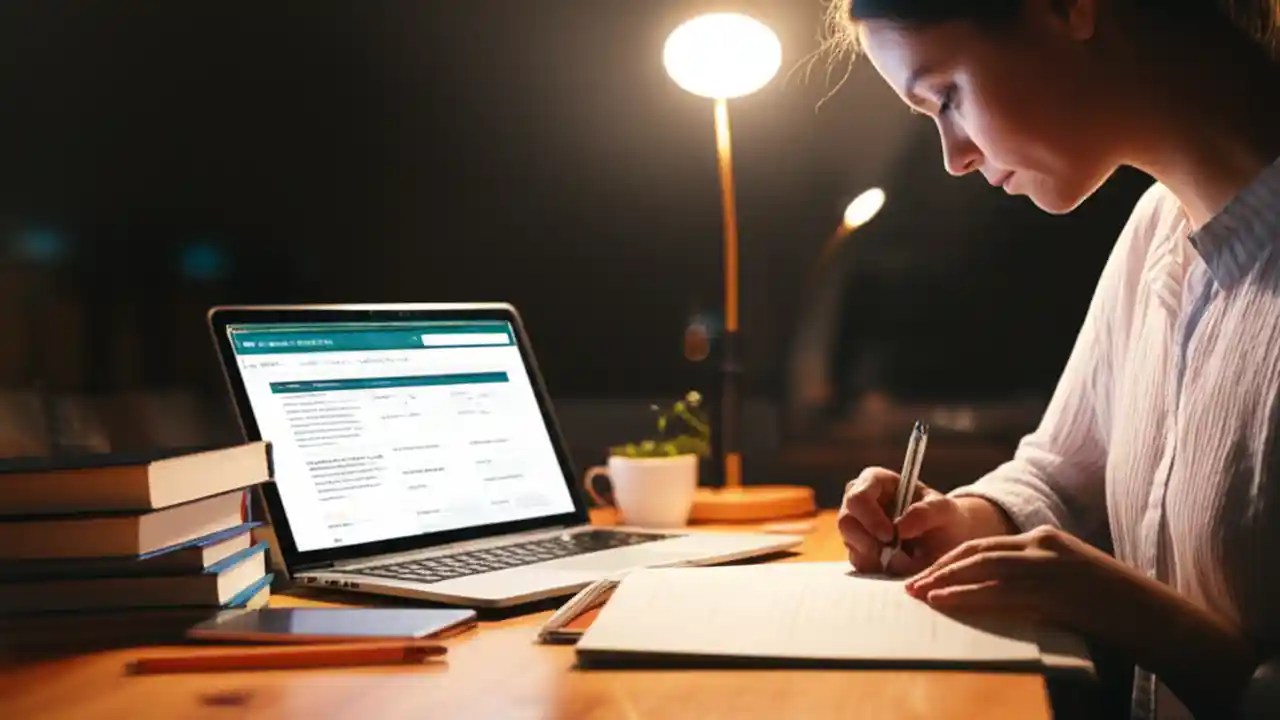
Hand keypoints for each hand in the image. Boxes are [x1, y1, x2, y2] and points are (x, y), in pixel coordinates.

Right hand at [837, 466, 975, 574]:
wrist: (947, 540)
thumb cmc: (944, 517)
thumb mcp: (944, 510)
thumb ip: (926, 513)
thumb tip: (900, 528)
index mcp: (875, 481)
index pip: (858, 496)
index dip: (869, 516)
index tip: (890, 535)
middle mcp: (859, 502)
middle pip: (846, 522)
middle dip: (869, 542)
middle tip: (895, 554)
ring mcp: (857, 528)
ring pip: (851, 545)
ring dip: (876, 557)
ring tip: (905, 559)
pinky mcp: (860, 551)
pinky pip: (860, 563)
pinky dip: (879, 569)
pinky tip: (900, 565)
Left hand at [905, 525, 1133, 634]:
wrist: (1154, 615)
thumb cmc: (1113, 604)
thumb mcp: (1069, 580)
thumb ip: (1035, 579)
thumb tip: (996, 594)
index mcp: (1045, 539)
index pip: (988, 544)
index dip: (954, 558)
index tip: (929, 571)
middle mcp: (1042, 545)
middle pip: (977, 551)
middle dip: (941, 567)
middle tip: (911, 583)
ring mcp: (1047, 566)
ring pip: (982, 567)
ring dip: (944, 580)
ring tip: (917, 593)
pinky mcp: (1051, 589)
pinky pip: (996, 591)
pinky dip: (964, 595)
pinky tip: (942, 602)